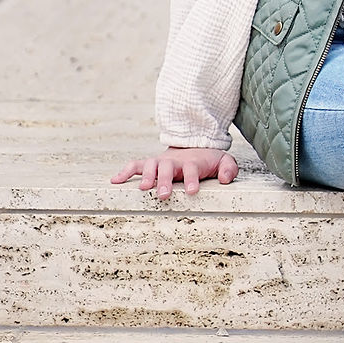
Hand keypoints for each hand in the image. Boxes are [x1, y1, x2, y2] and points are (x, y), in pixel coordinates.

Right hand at [111, 147, 238, 202]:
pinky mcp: (149, 164)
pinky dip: (124, 172)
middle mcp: (174, 162)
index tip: (192, 191)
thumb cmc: (207, 161)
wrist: (193, 148)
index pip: (192, 169)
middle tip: (164, 195)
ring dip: (146, 176)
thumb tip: (225, 179)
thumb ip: (228, 169)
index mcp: (192, 163)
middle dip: (165, 181)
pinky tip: (115, 181)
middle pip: (168, 168)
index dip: (192, 179)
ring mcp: (160, 162)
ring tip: (143, 189)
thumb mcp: (223, 161)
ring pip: (150, 165)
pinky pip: (134, 165)